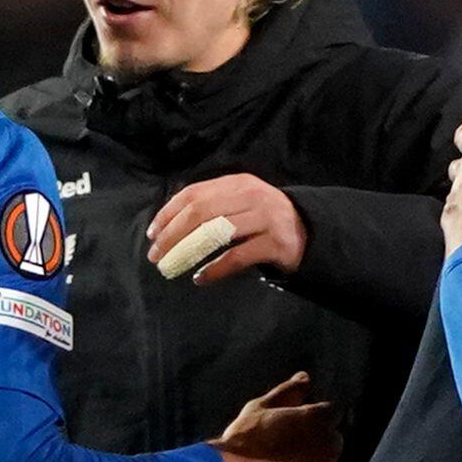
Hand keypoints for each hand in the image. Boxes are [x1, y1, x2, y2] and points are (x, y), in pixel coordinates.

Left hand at [148, 172, 303, 283]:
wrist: (309, 232)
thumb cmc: (263, 219)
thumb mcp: (240, 203)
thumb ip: (212, 205)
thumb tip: (168, 224)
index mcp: (237, 183)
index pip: (194, 194)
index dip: (169, 214)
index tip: (152, 234)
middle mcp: (251, 196)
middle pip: (201, 212)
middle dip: (173, 235)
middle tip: (157, 255)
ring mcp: (266, 218)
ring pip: (216, 233)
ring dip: (188, 251)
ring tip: (173, 267)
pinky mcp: (276, 243)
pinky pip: (237, 256)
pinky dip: (215, 269)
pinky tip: (201, 278)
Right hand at [217, 370, 341, 461]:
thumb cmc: (244, 438)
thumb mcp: (261, 406)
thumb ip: (288, 391)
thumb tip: (305, 377)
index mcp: (318, 417)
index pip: (331, 414)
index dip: (314, 421)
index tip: (297, 429)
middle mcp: (330, 443)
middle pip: (333, 442)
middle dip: (317, 445)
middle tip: (288, 452)